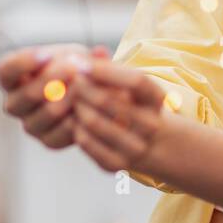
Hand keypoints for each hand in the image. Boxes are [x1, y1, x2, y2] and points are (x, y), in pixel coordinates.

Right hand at [0, 43, 90, 149]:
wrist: (90, 95)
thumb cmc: (77, 68)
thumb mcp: (79, 55)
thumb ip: (87, 56)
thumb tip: (101, 52)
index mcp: (11, 78)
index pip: (5, 71)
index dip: (24, 63)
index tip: (47, 54)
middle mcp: (14, 104)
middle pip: (25, 96)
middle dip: (50, 81)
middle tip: (73, 70)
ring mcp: (30, 125)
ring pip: (42, 117)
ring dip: (64, 102)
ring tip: (83, 89)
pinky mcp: (48, 141)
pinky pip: (58, 136)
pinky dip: (74, 123)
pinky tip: (87, 110)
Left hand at [68, 58, 168, 172]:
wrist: (152, 144)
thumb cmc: (134, 104)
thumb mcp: (129, 84)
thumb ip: (107, 68)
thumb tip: (78, 58)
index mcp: (157, 100)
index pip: (135, 80)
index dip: (104, 70)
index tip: (79, 62)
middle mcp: (151, 125)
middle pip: (108, 101)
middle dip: (81, 86)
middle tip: (65, 78)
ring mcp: (135, 147)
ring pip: (93, 122)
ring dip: (75, 106)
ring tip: (68, 96)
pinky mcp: (117, 164)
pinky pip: (85, 142)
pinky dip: (74, 126)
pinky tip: (72, 117)